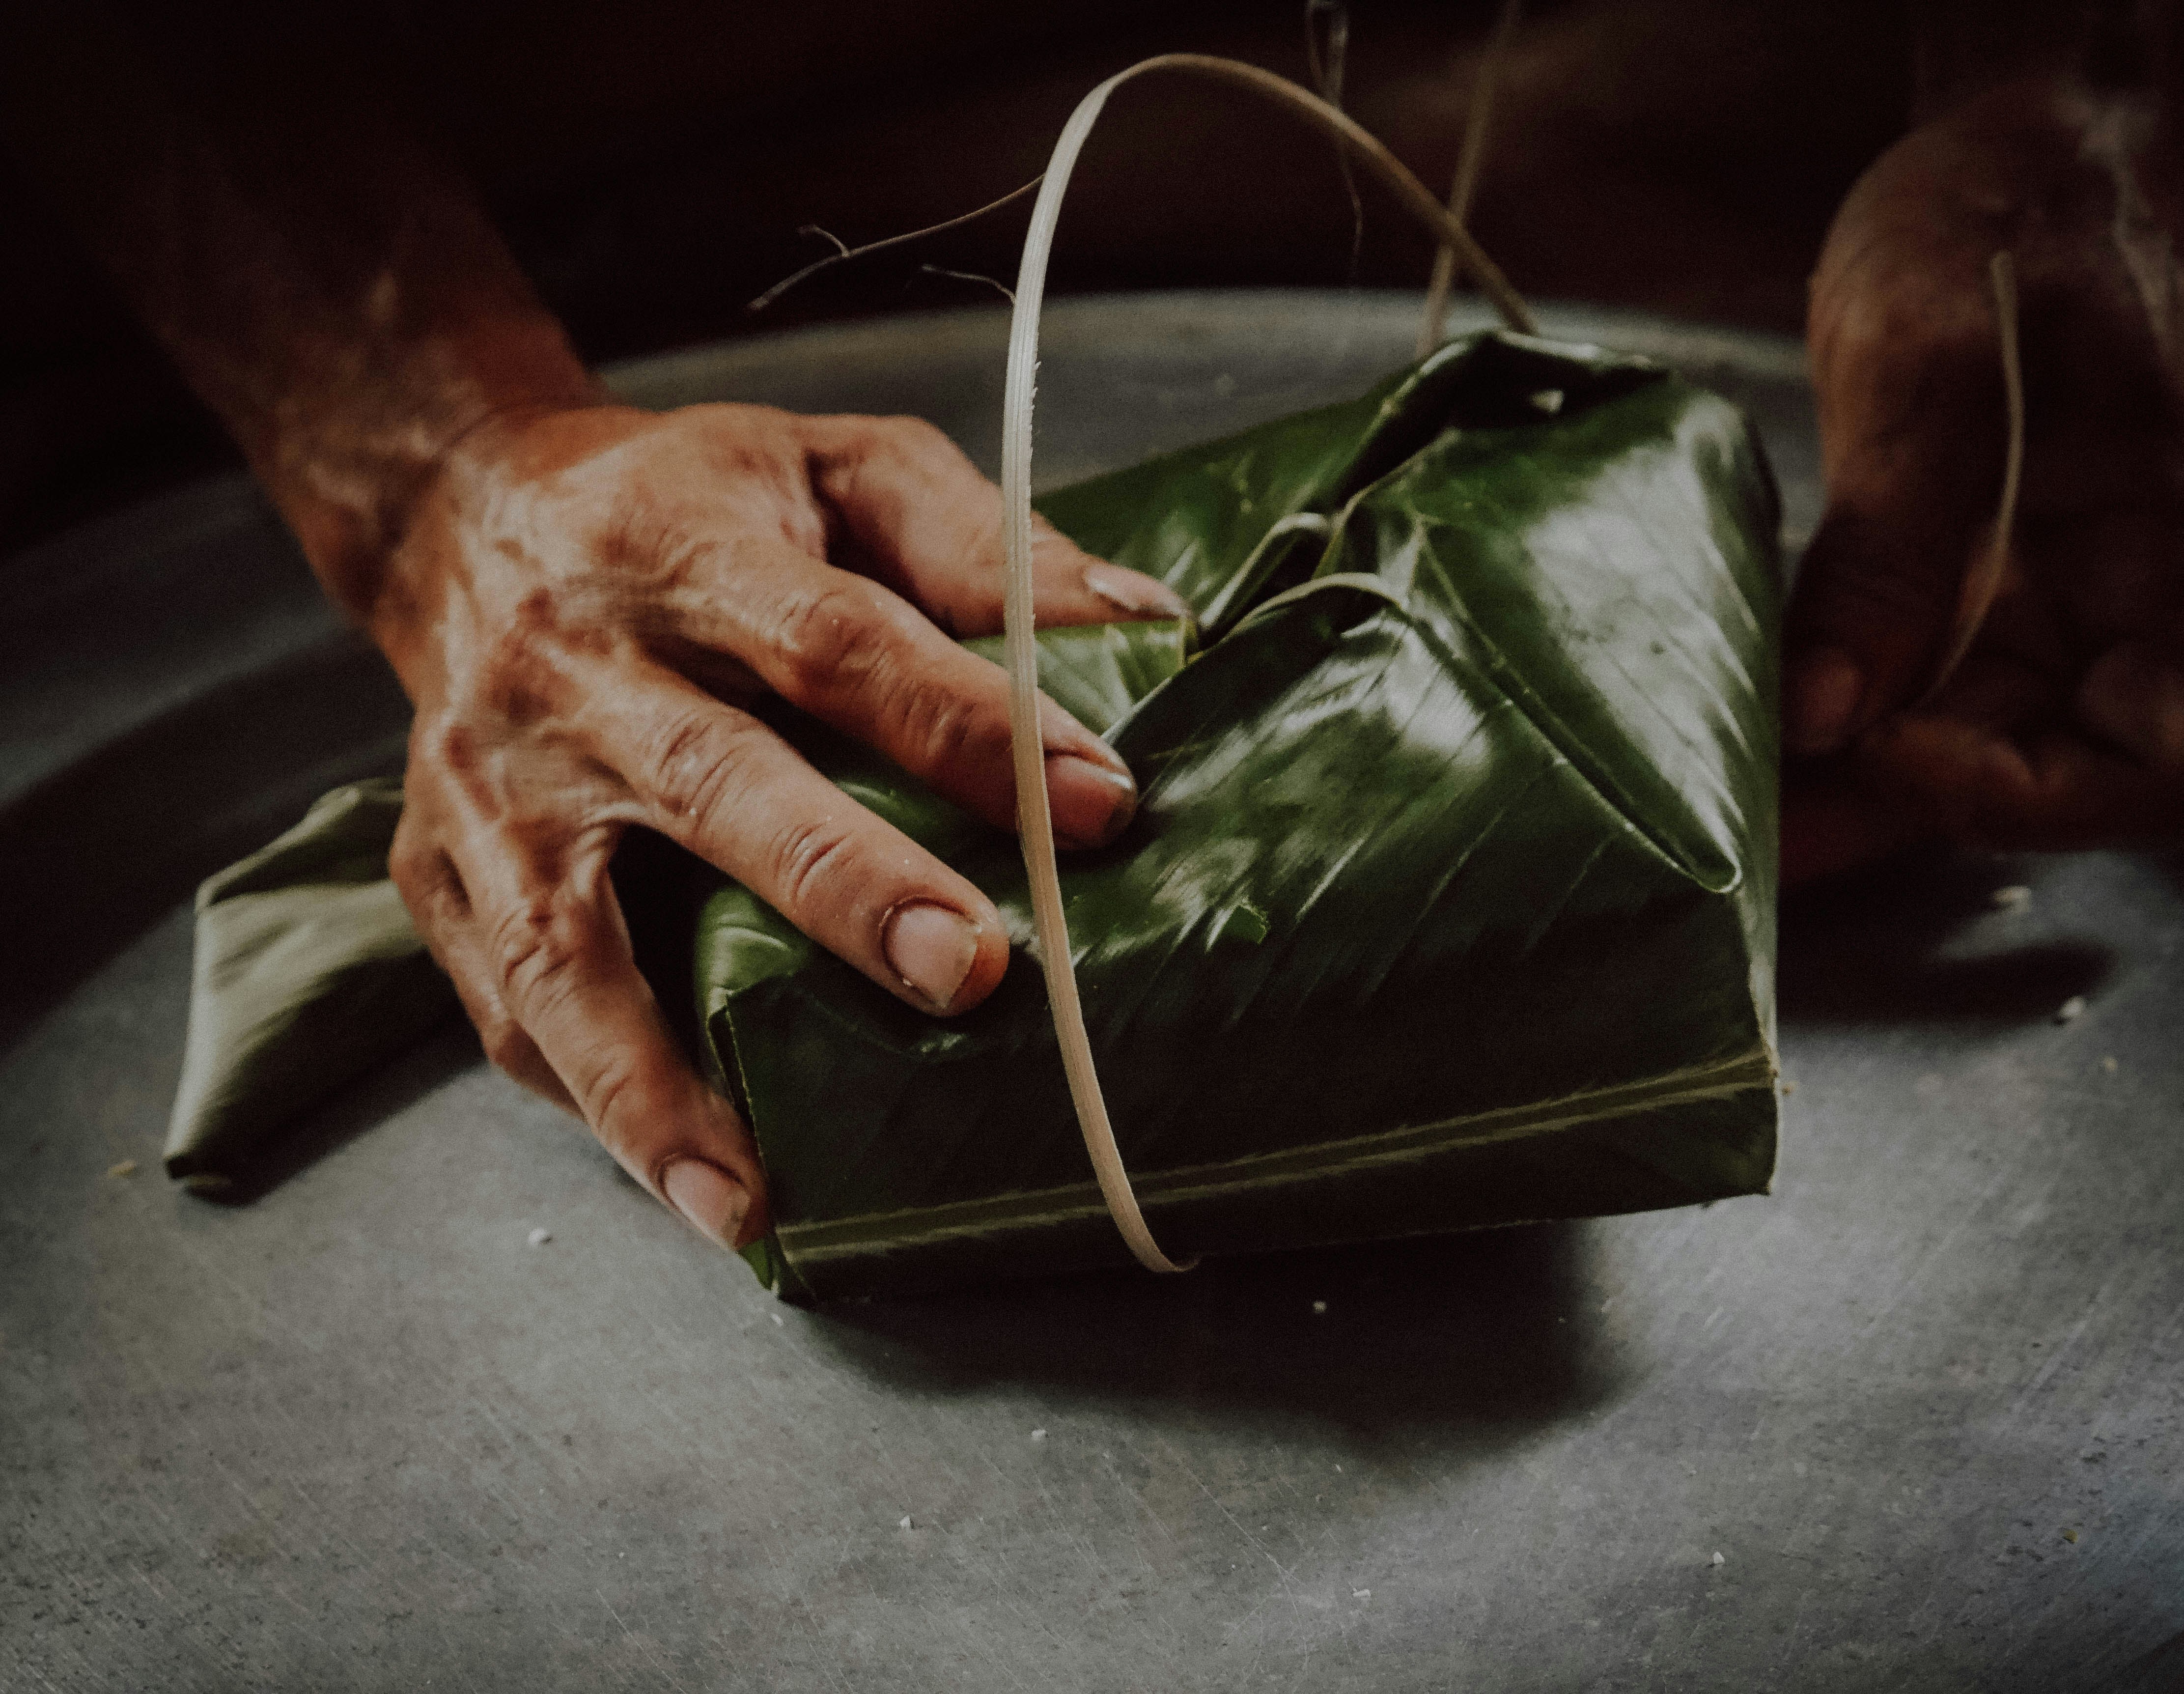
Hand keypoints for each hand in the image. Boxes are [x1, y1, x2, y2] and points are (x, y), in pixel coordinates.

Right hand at [376, 401, 1186, 1248]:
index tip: (1097, 801)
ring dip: (653, 1080)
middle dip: (838, 886)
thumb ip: (977, 539)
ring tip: (750, 1201)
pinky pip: (506, 1007)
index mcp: (683, 551)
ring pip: (561, 942)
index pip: (838, 642)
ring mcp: (489, 788)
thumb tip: (1137, 620)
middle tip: (964, 975)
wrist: (466, 515)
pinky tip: (680, 1179)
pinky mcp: (435, 874)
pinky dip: (592, 1101)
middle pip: (711, 782)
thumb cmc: (691, 501)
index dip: (969, 722)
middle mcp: (572, 673)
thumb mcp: (835, 465)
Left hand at [1783, 77, 2183, 881]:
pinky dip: (1835, 728)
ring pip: (1972, 748)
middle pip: (2055, 777)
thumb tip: (1829, 712)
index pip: (2154, 759)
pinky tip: (1736, 748)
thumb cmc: (2012, 215)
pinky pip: (1923, 691)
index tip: (1877, 751)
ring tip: (1711, 819)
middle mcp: (2139, 603)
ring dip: (1845, 789)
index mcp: (2183, 553)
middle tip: (1749, 843)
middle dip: (1899, 815)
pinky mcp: (1984, 593)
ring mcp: (2061, 603)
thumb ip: (1893, 546)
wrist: (2014, 149)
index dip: (2017, 790)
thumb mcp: (1933, 362)